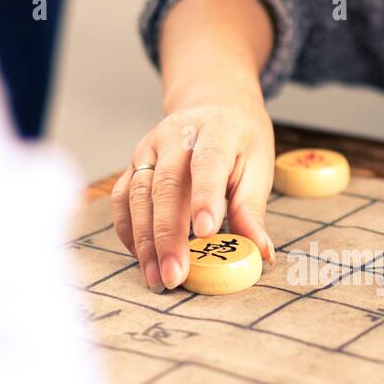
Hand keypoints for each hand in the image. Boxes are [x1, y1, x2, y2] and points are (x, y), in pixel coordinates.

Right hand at [111, 90, 275, 291]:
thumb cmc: (240, 142)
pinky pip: (122, 199)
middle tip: (175, 275)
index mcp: (217, 131)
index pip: (208, 162)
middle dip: (168, 235)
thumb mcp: (258, 167)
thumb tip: (261, 253)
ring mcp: (149, 149)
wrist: (214, 105)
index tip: (205, 232)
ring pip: (138, 196)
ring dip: (145, 241)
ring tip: (157, 278)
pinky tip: (143, 258)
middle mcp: (176, 136)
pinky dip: (129, 232)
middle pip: (166, 186)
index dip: (205, 197)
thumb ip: (252, 210)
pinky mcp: (133, 164)